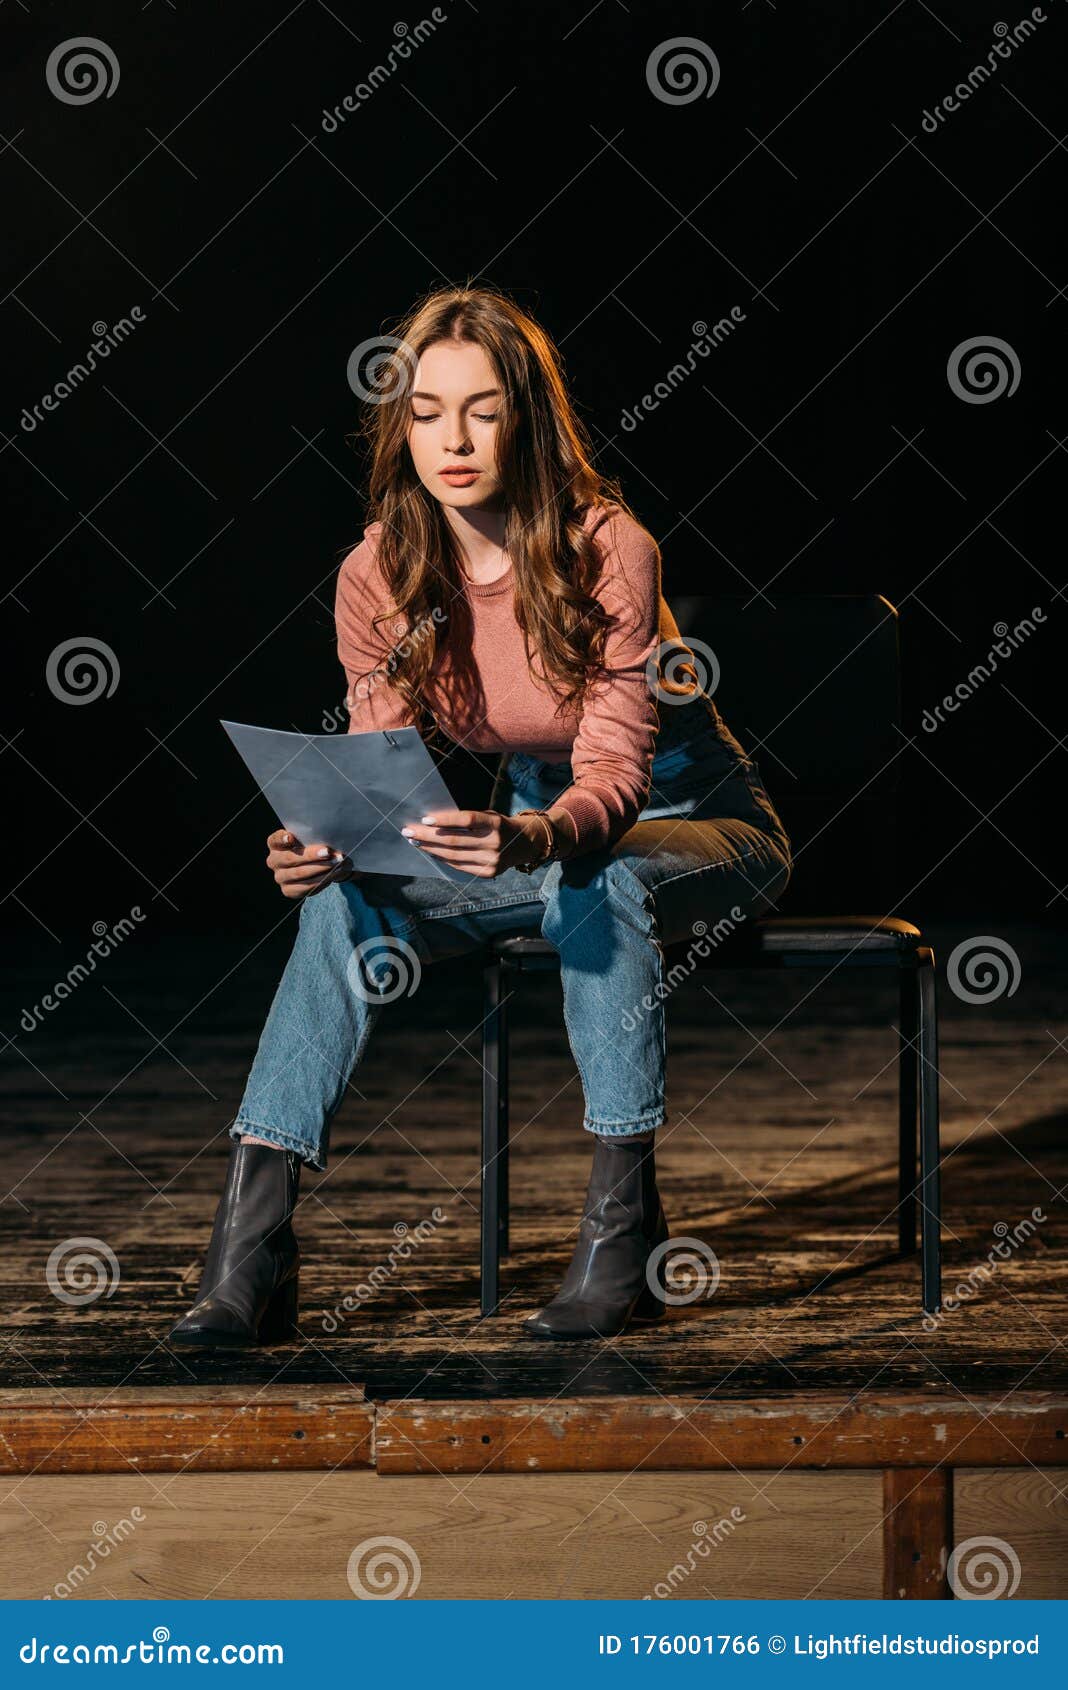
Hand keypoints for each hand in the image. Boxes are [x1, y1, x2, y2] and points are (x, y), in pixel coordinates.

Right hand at [265, 828, 358, 899]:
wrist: (318, 866)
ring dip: (320, 867)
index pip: (275, 840)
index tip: (291, 837)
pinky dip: (321, 879)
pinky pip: (306, 886)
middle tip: (328, 852)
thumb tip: (330, 845)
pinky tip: (333, 873)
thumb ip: (315, 838)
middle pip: (289, 858)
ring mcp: (280, 877)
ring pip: (299, 873)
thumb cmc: (314, 846)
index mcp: (275, 844)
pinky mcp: (288, 891)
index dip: (282, 839)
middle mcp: (274, 861)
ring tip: (337, 862)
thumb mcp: (313, 839)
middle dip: (311, 855)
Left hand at [401, 809, 550, 877]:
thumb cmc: (500, 825)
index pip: (467, 820)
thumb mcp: (488, 816)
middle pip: (454, 840)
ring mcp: (491, 861)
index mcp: (495, 824)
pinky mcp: (488, 873)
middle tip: (409, 831)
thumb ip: (467, 820)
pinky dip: (442, 858)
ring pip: (453, 855)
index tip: (424, 819)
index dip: (445, 819)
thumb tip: (433, 822)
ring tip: (415, 842)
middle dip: (428, 836)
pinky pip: (459, 866)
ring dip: (431, 849)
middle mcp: (494, 843)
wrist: (525, 843)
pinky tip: (431, 852)